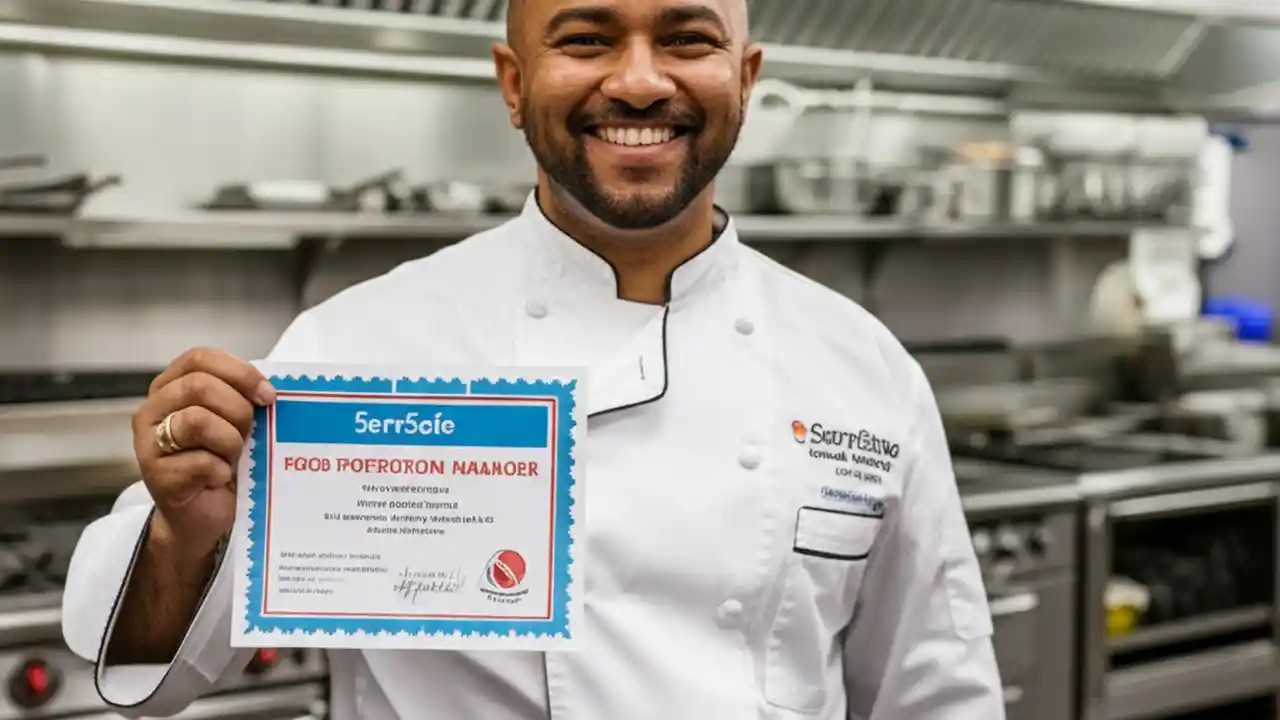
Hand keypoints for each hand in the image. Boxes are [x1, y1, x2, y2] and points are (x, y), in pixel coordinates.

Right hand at [132, 348, 275, 564]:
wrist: (204, 516)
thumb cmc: (222, 462)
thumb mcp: (234, 421)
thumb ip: (241, 398)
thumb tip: (267, 390)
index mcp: (171, 387)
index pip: (200, 358)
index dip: (239, 372)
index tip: (267, 395)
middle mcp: (152, 410)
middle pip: (201, 386)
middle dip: (238, 410)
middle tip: (249, 433)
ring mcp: (148, 443)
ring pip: (198, 421)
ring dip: (230, 442)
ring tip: (232, 458)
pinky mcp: (157, 476)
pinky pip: (202, 462)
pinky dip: (222, 472)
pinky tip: (218, 480)